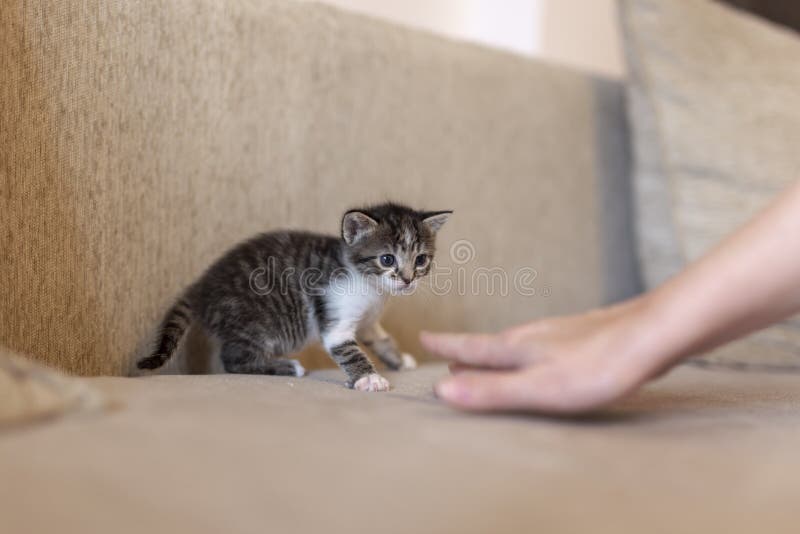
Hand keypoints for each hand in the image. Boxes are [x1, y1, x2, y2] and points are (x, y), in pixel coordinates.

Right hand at [420, 297, 669, 414]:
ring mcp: (558, 333)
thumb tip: (443, 390)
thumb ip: (493, 390)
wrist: (650, 334)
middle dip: (466, 350)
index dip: (446, 346)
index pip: (472, 347)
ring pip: (516, 341)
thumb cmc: (597, 366)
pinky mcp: (581, 336)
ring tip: (487, 356)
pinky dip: (525, 350)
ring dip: (495, 351)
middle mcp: (533, 335)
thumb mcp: (540, 388)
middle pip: (490, 344)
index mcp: (517, 348)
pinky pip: (540, 343)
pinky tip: (541, 354)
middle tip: (447, 353)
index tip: (423, 337)